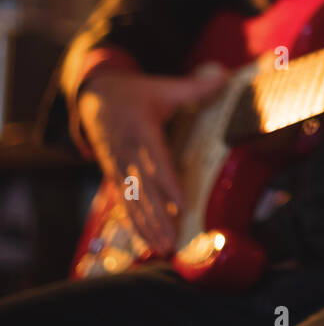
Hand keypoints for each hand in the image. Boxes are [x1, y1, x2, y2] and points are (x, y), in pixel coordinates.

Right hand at [78, 66, 228, 255]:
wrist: (94, 98)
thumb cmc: (135, 93)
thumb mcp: (162, 87)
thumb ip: (194, 87)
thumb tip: (226, 76)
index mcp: (140, 130)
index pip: (155, 159)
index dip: (167, 182)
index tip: (181, 203)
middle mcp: (126, 152)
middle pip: (143, 189)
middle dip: (157, 217)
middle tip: (171, 242)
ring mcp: (117, 167)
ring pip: (131, 201)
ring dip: (146, 227)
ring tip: (162, 248)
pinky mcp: (114, 176)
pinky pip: (123, 203)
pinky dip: (134, 223)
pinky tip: (146, 242)